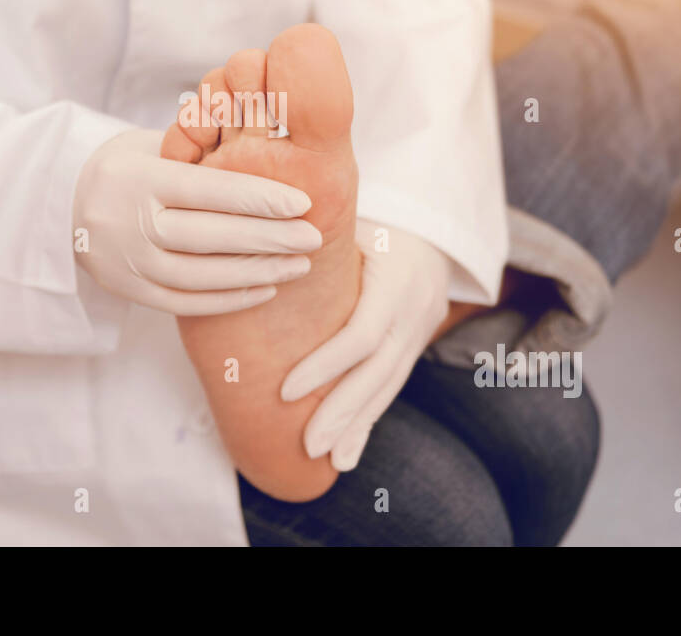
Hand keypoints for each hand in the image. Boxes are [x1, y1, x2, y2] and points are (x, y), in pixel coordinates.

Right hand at [72, 129, 322, 314]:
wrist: (63, 201)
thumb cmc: (130, 165)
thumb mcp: (155, 145)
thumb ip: (204, 155)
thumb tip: (273, 155)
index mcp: (141, 177)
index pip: (210, 191)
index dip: (260, 198)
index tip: (303, 203)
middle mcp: (131, 222)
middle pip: (210, 237)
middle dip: (269, 238)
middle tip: (314, 238)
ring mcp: (127, 262)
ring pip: (201, 276)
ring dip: (256, 273)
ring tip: (299, 266)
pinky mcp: (129, 290)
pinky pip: (185, 302)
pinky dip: (229, 299)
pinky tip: (266, 288)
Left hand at [281, 219, 453, 470]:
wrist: (432, 231)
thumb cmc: (371, 223)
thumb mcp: (350, 223)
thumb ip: (314, 242)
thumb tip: (248, 250)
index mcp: (395, 278)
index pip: (362, 333)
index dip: (326, 365)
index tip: (286, 390)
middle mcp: (414, 310)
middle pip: (378, 371)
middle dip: (342, 411)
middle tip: (307, 444)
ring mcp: (420, 333)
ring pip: (388, 386)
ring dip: (356, 426)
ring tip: (327, 458)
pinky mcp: (415, 348)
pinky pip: (392, 389)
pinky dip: (368, 422)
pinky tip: (347, 454)